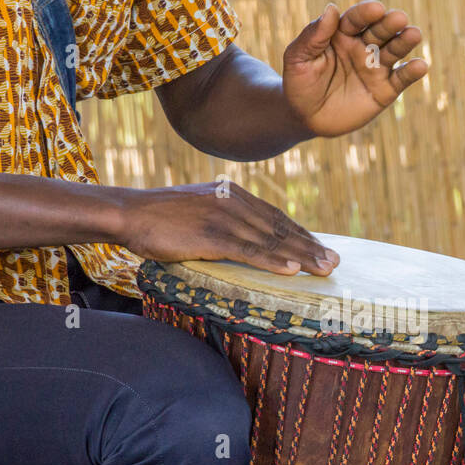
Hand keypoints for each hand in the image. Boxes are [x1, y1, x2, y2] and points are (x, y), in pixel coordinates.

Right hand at [117, 182, 338, 275]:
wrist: (129, 212)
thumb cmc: (160, 216)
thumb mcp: (199, 208)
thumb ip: (224, 218)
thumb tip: (244, 240)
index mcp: (233, 193)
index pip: (276, 216)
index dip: (301, 233)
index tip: (322, 248)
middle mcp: (234, 202)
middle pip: (280, 227)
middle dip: (310, 246)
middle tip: (335, 263)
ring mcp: (223, 218)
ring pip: (271, 240)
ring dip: (301, 257)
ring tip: (324, 270)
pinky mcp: (210, 235)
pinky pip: (248, 251)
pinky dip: (273, 262)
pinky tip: (292, 271)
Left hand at [282, 0, 428, 137]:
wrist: (305, 117)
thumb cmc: (299, 84)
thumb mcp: (297, 59)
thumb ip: (313, 35)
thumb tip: (331, 9)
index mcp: (342, 34)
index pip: (356, 19)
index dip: (365, 13)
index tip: (375, 9)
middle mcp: (363, 46)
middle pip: (380, 31)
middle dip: (389, 24)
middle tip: (398, 19)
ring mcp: (376, 68)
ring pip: (394, 50)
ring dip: (405, 41)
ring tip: (414, 34)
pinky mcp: (385, 90)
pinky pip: (401, 79)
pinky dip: (412, 72)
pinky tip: (421, 65)